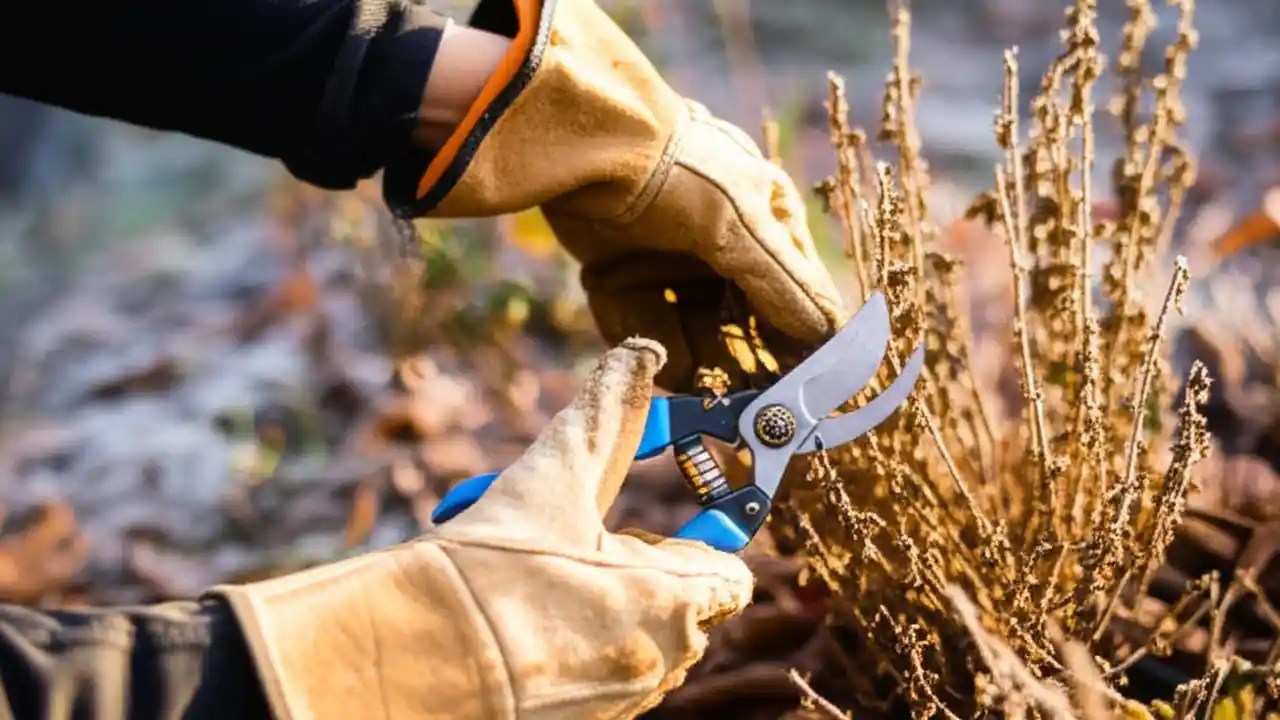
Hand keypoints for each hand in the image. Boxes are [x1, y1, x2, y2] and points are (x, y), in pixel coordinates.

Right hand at [209, 339, 753, 719]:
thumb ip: (603, 414)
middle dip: (645, 567)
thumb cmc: (486, 574)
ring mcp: (622, 703)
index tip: (684, 512)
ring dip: (612, 604)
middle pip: (685, 604)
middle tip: (587, 540)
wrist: (404, 662)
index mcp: (673, 602)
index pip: (734, 573)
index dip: (707, 535)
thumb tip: (638, 356)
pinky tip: (527, 619)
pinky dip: (579, 643)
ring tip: (546, 576)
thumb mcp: (549, 478)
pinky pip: (603, 674)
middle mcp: (660, 663)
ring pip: (642, 639)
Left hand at [388, 0, 844, 389]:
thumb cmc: (680, 172)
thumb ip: (784, 286)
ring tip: (694, 387)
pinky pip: (637, 322)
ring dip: (690, 360)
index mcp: (764, 223)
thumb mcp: (740, 226)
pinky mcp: (617, 271)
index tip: (791, 395)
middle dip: (735, 363)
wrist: (585, 141)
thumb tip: (830, 338)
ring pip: (686, 330)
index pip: (791, 299)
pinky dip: (643, 341)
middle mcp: (718, 244)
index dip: (793, 348)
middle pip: (736, 323)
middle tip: (737, 406)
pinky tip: (652, 361)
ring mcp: (665, 258)